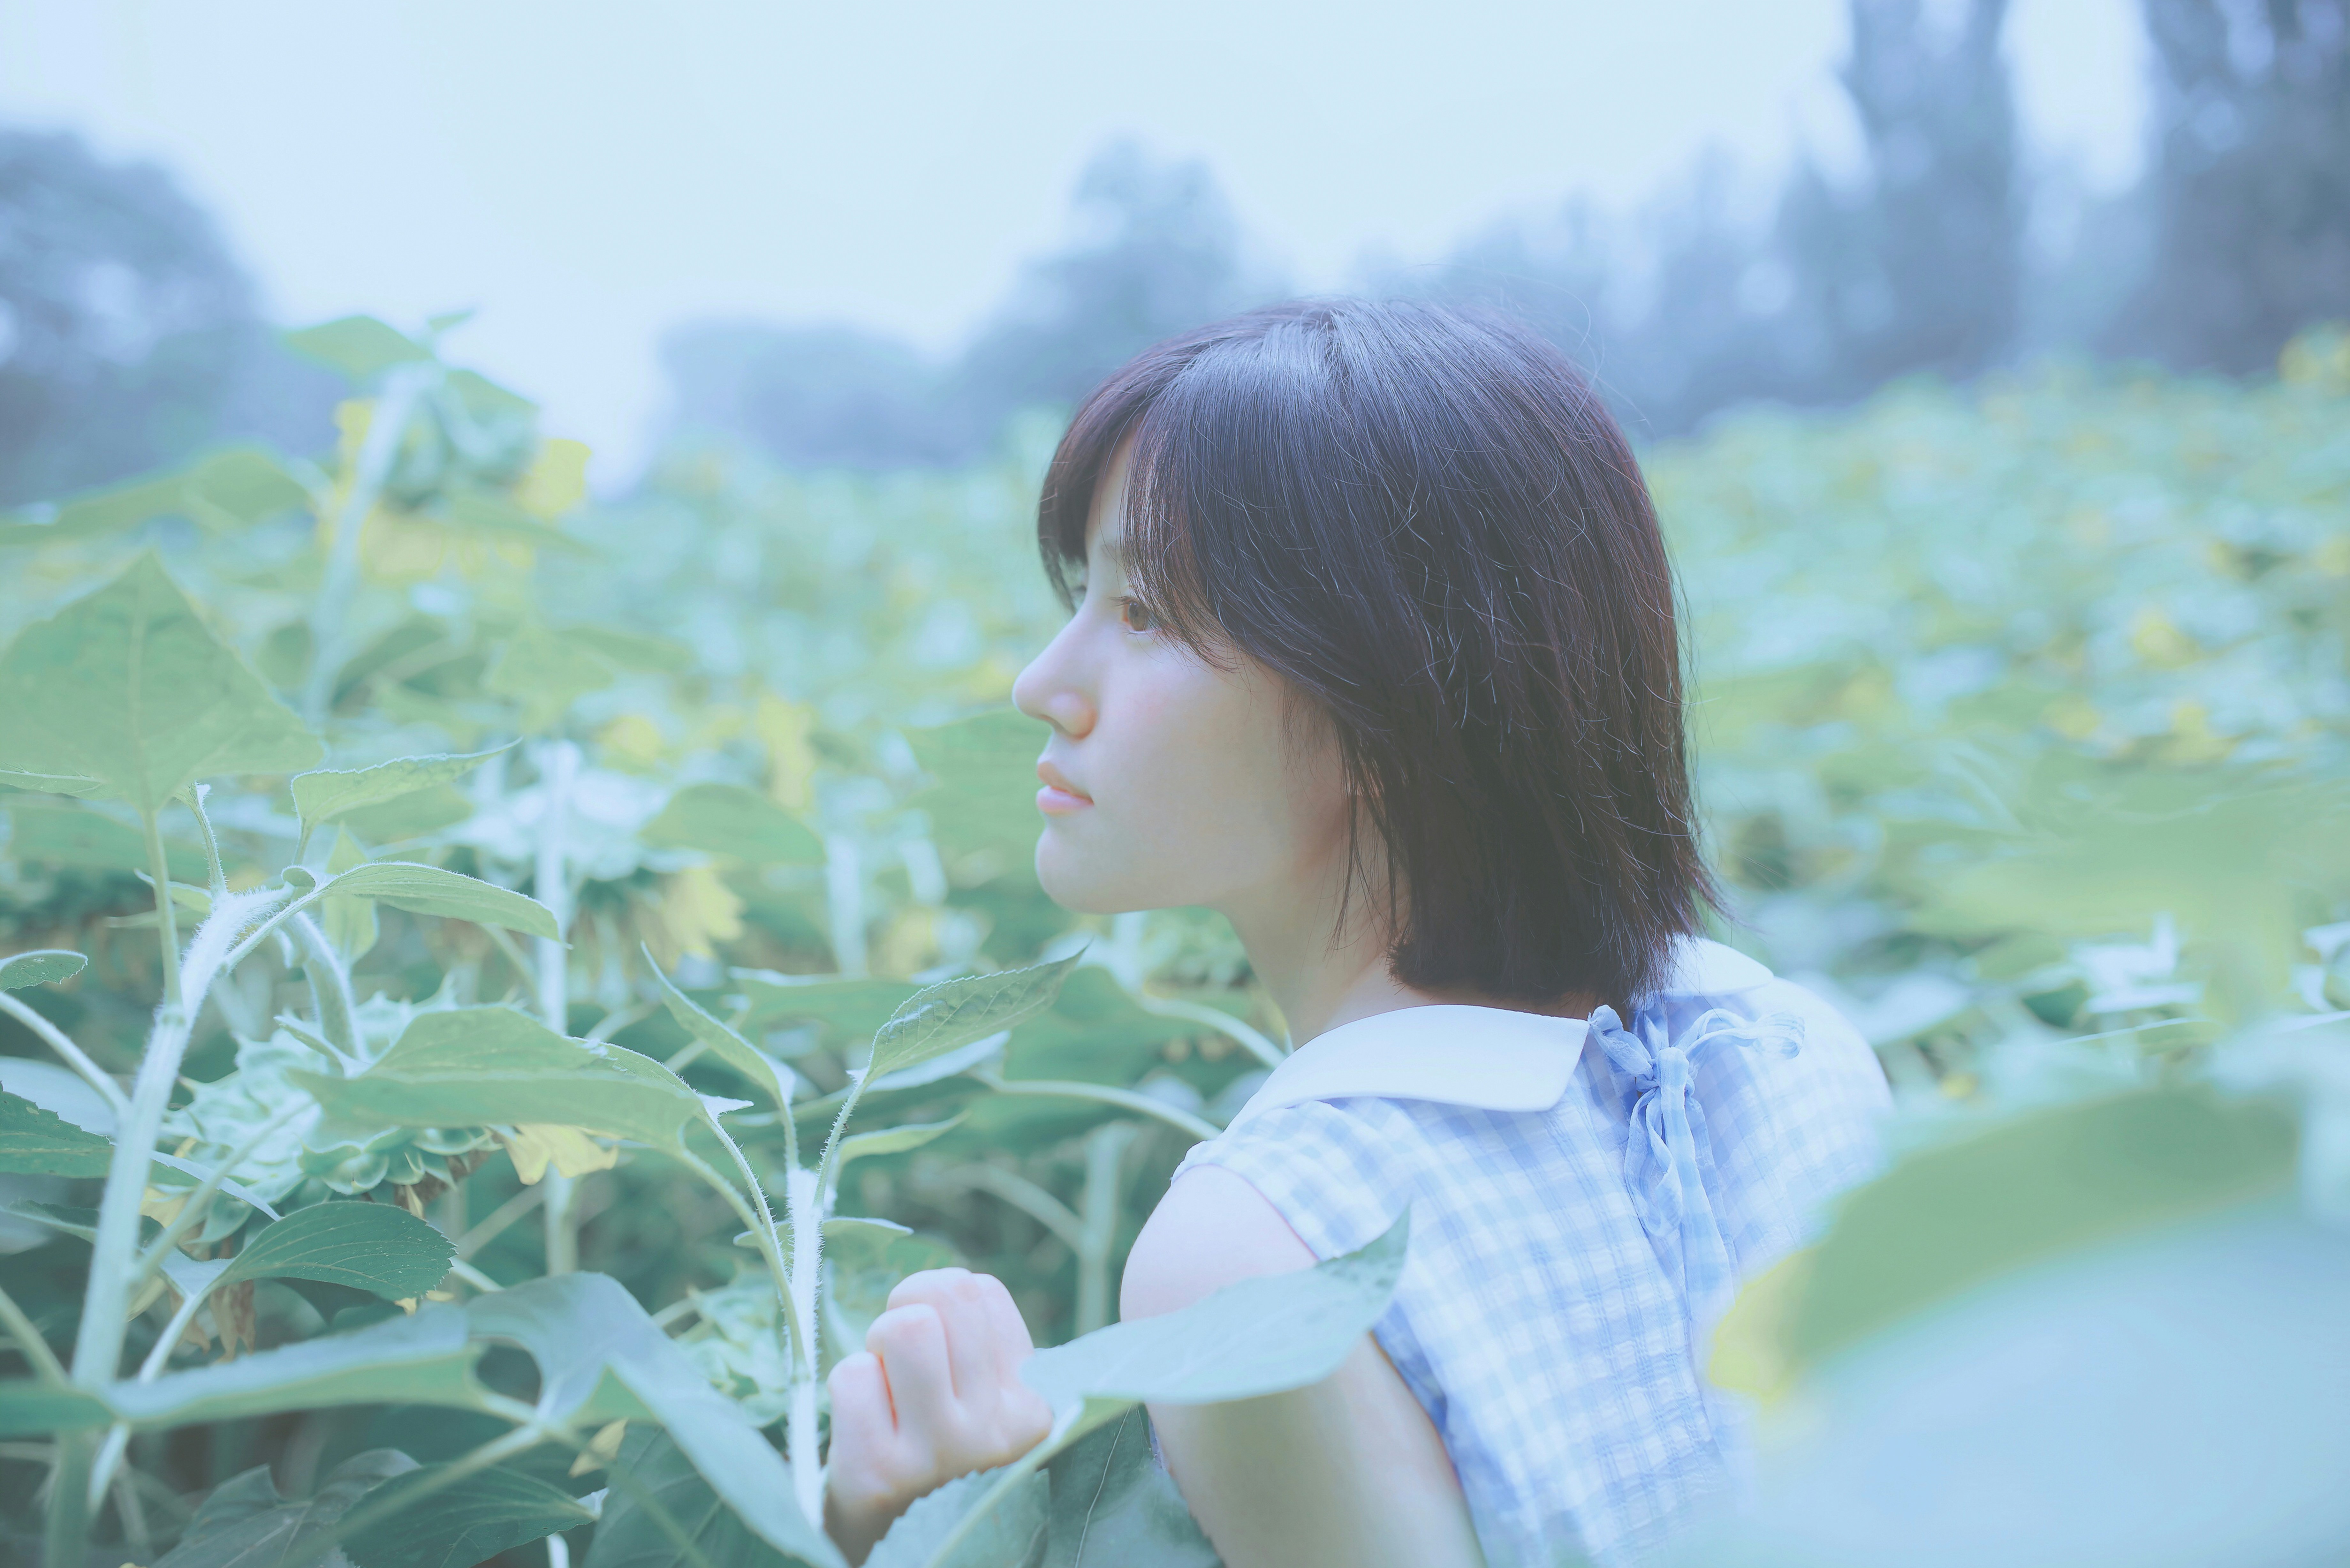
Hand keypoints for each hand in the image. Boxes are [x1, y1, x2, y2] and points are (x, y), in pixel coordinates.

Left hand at [824, 1267, 1055, 1562]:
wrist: (905, 1551)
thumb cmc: (939, 1459)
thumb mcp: (986, 1408)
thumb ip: (981, 1346)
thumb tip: (943, 1284)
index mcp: (1031, 1409)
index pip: (980, 1292)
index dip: (940, 1300)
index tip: (937, 1343)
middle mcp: (996, 1432)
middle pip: (946, 1295)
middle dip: (908, 1307)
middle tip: (901, 1356)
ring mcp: (939, 1454)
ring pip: (904, 1326)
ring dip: (878, 1344)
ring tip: (885, 1385)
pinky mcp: (877, 1473)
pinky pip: (853, 1375)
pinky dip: (848, 1388)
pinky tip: (865, 1427)